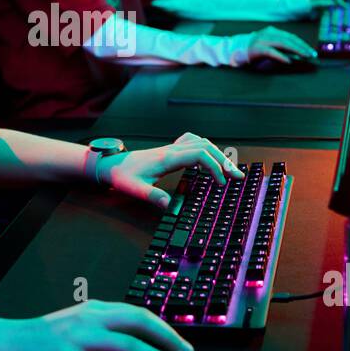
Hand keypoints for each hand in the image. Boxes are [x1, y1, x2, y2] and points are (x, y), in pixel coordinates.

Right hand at [0, 300, 194, 350]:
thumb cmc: (37, 338)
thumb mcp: (75, 325)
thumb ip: (103, 330)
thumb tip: (138, 346)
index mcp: (93, 308)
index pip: (138, 312)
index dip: (165, 328)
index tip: (182, 343)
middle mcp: (88, 318)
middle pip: (141, 323)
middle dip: (170, 340)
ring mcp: (77, 337)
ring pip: (129, 346)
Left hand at [104, 131, 243, 208]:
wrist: (111, 164)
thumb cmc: (123, 176)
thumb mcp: (136, 189)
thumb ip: (153, 197)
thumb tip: (169, 207)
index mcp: (167, 158)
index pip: (200, 155)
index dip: (215, 167)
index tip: (221, 184)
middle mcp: (172, 149)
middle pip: (206, 147)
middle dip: (224, 161)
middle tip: (237, 177)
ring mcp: (172, 148)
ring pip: (202, 142)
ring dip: (217, 154)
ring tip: (229, 169)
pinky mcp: (170, 150)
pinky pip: (193, 142)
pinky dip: (206, 149)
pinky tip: (208, 159)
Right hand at [244, 25, 316, 66]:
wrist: (234, 52)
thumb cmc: (254, 52)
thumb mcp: (269, 48)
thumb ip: (282, 49)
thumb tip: (298, 55)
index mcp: (272, 32)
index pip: (291, 37)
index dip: (302, 44)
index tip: (311, 52)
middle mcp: (268, 34)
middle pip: (289, 39)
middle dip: (302, 47)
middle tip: (311, 55)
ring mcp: (262, 40)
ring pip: (282, 43)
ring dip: (295, 50)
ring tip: (304, 56)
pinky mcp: (256, 49)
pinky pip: (271, 51)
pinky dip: (280, 56)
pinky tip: (288, 61)